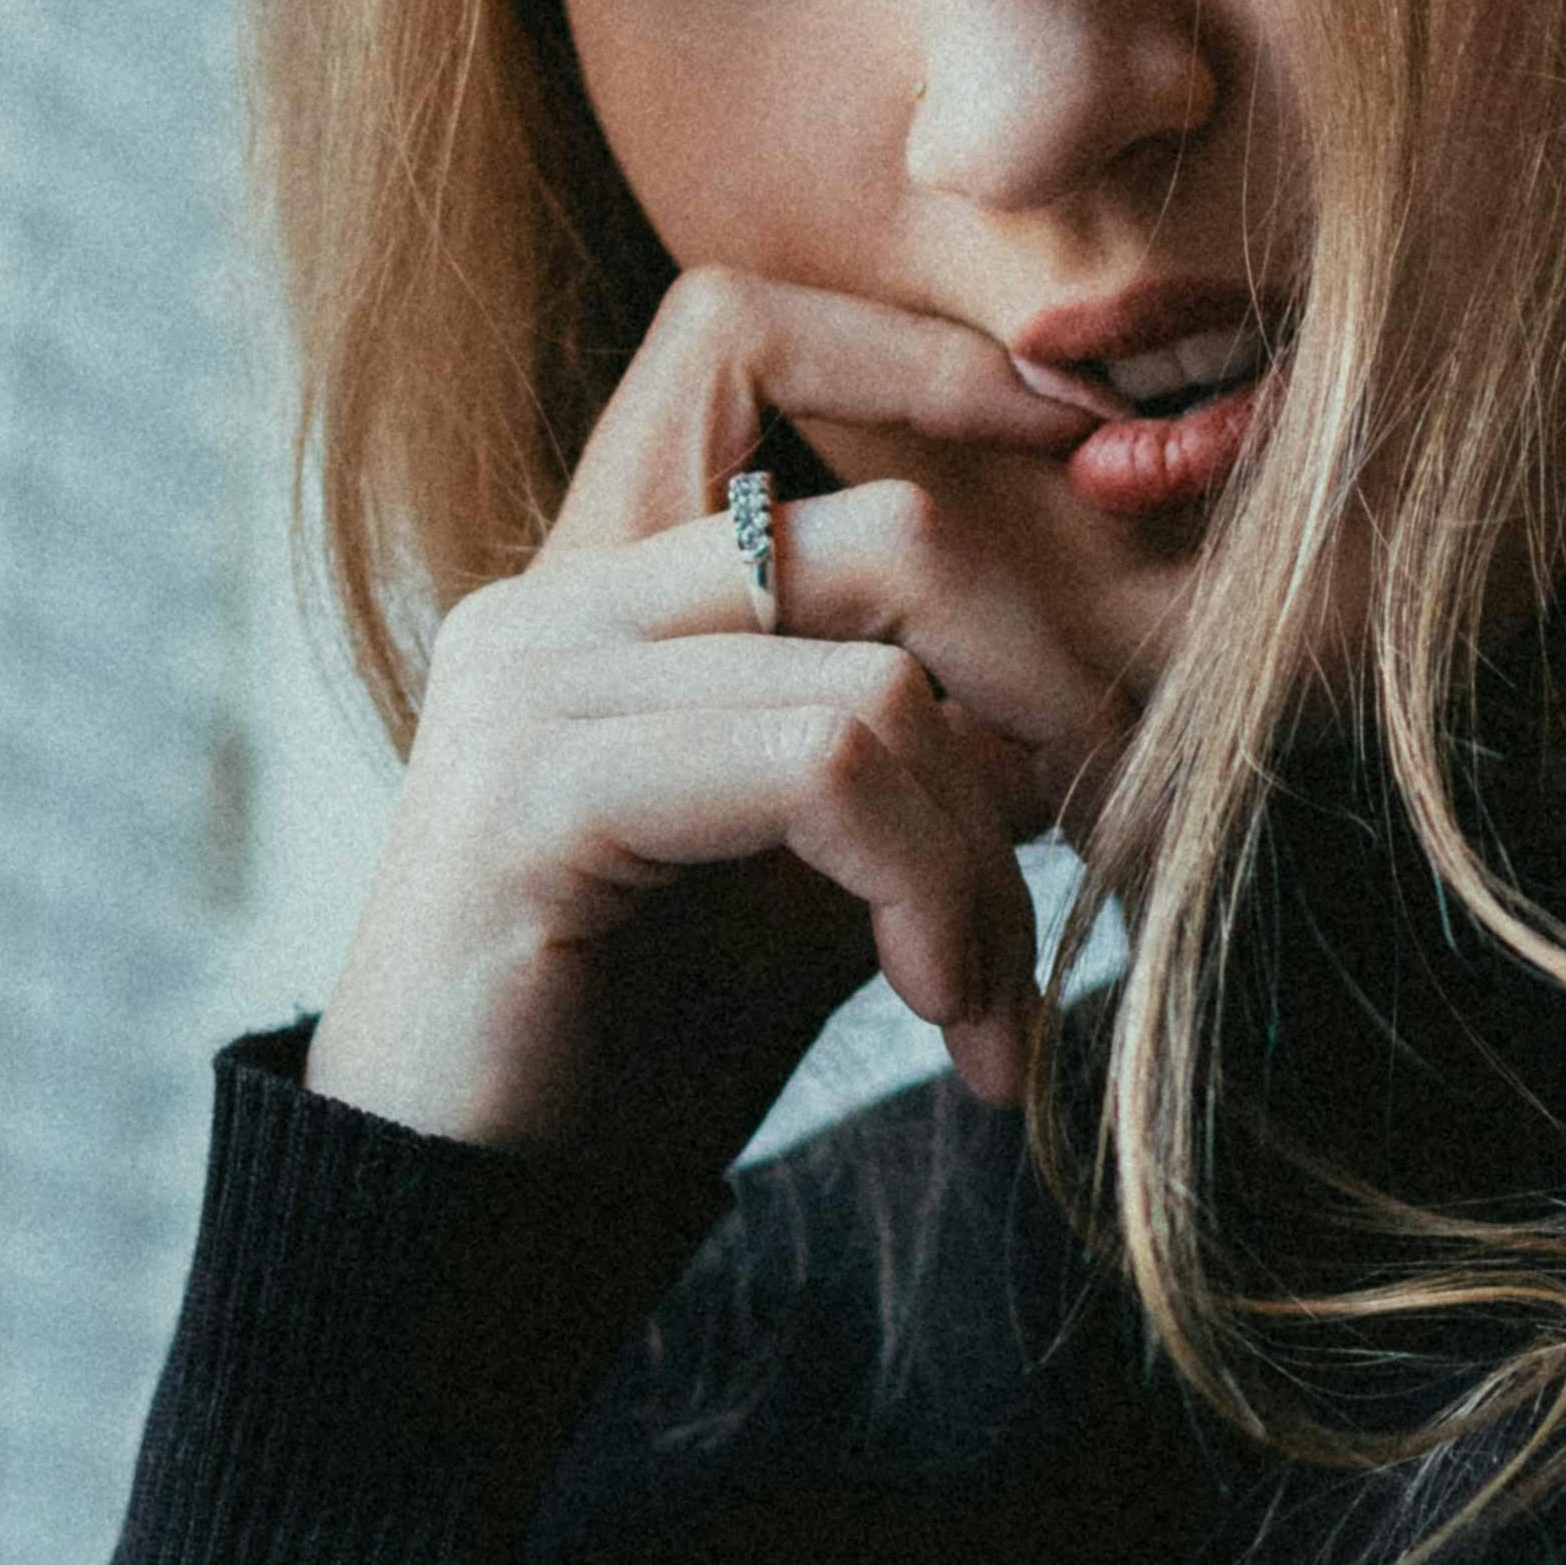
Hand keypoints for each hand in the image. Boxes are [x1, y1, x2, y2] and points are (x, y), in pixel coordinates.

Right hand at [303, 271, 1101, 1175]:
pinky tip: (935, 1006)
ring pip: (878, 673)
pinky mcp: (537, 794)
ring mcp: (529, 685)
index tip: (1073, 441)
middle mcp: (552, 601)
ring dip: (987, 863)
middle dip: (1045, 692)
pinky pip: (822, 771)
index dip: (915, 356)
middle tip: (1100, 850)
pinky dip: (928, 892)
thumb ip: (922, 755)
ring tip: (986, 1005)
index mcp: (606, 584)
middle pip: (883, 521)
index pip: (734, 327)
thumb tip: (1099, 703)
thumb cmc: (635, 1051)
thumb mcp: (817, 871)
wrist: (465, 1237)